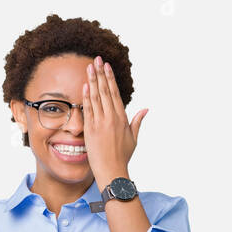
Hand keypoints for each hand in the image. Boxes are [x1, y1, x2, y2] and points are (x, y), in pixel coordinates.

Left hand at [82, 55, 147, 186]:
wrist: (112, 171)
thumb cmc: (123, 156)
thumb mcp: (133, 137)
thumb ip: (137, 121)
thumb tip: (145, 109)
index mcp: (122, 118)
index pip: (115, 93)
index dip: (110, 78)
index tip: (107, 67)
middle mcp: (111, 117)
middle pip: (105, 91)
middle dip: (101, 74)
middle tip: (97, 59)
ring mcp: (100, 123)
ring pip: (96, 97)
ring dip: (93, 81)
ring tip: (89, 67)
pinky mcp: (91, 130)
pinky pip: (88, 110)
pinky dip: (86, 97)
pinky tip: (85, 86)